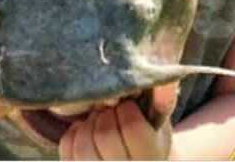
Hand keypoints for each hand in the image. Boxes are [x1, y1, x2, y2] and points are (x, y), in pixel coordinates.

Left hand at [59, 86, 175, 159]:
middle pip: (105, 135)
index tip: (128, 105)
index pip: (133, 128)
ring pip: (83, 145)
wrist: (139, 161)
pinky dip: (75, 132)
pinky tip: (88, 129)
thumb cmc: (150, 135)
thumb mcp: (161, 120)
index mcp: (152, 157)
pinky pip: (68, 149)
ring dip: (89, 123)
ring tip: (100, 119)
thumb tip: (166, 80)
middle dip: (106, 114)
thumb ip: (163, 99)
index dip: (127, 110)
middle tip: (112, 110)